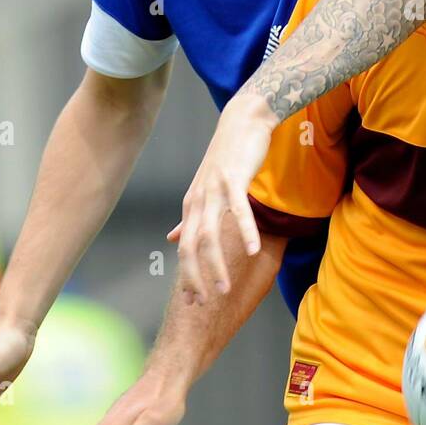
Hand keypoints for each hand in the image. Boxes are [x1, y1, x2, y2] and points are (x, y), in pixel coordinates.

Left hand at [173, 93, 277, 303]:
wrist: (244, 121)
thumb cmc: (228, 156)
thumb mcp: (205, 188)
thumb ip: (191, 216)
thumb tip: (172, 238)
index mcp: (192, 206)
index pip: (184, 249)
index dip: (187, 276)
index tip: (192, 302)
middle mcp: (198, 200)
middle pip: (190, 247)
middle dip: (196, 278)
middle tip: (205, 303)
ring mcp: (215, 190)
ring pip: (210, 235)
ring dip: (216, 265)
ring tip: (225, 288)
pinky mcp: (234, 180)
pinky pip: (239, 211)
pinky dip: (245, 232)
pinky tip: (253, 250)